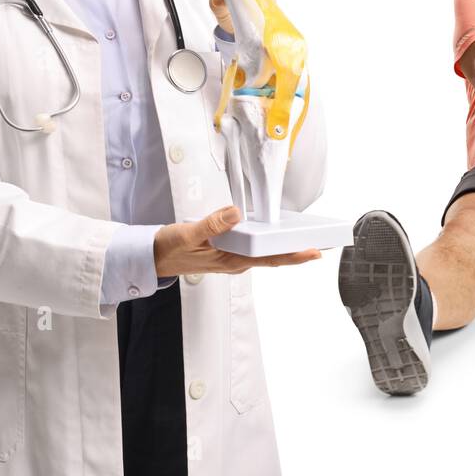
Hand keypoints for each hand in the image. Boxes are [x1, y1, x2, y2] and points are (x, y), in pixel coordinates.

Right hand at [153, 205, 320, 277]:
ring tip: (306, 240)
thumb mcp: (188, 234)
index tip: (314, 252)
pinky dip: (268, 243)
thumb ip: (212, 224)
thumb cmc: (168, 249)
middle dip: (297, 252)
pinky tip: (275, 235)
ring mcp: (232, 258)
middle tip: (322, 245)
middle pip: (273, 257)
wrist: (152, 258)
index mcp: (230, 260)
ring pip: (265, 254)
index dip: (294, 256)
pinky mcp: (227, 252)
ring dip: (285, 248)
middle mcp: (235, 262)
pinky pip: (253, 249)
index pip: (268, 259)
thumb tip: (235, 213)